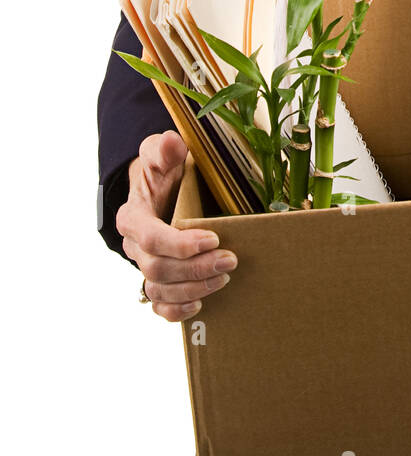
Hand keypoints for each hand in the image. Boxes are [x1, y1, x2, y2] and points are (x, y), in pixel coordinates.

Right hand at [117, 130, 236, 320]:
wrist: (161, 189)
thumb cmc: (163, 171)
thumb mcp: (161, 153)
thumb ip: (162, 149)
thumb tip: (171, 143)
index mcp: (133, 216)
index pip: (149, 237)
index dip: (179, 243)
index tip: (212, 238)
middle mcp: (135, 246)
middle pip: (157, 268)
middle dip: (195, 267)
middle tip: (231, 260)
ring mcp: (145, 265)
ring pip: (158, 290)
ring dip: (192, 289)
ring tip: (224, 278)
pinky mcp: (158, 280)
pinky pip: (158, 306)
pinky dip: (176, 311)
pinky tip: (201, 306)